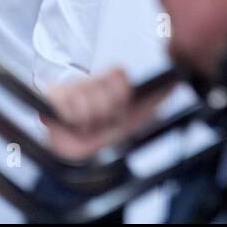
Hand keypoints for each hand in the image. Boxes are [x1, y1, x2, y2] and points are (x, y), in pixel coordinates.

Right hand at [43, 68, 164, 160]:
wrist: (79, 154)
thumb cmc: (108, 132)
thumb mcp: (137, 115)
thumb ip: (156, 98)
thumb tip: (175, 83)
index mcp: (109, 80)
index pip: (118, 73)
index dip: (121, 95)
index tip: (120, 109)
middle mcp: (89, 79)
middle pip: (105, 92)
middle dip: (106, 114)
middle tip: (102, 121)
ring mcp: (69, 86)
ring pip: (86, 103)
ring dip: (89, 121)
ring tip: (87, 126)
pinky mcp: (50, 96)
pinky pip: (66, 108)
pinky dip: (72, 121)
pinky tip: (72, 124)